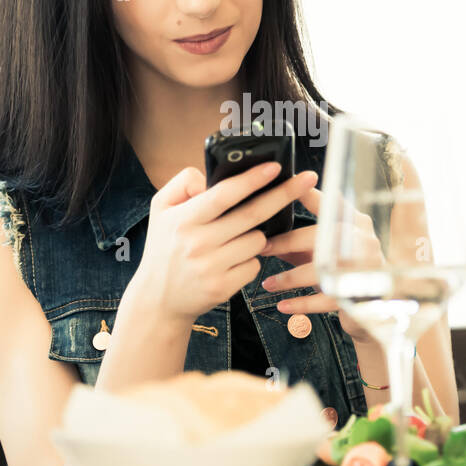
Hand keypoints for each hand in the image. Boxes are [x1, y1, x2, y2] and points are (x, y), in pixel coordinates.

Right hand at [129, 160, 319, 327]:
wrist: (158, 299)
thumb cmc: (164, 247)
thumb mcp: (161, 209)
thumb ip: (183, 183)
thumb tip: (209, 179)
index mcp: (184, 219)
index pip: (224, 194)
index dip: (252, 179)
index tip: (276, 166)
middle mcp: (197, 243)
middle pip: (252, 215)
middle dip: (283, 194)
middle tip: (307, 179)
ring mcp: (211, 268)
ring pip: (257, 240)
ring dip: (255, 235)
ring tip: (234, 239)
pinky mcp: (223, 288)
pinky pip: (254, 265)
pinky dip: (249, 260)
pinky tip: (231, 261)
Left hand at [256, 186, 384, 344]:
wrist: (373, 304)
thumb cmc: (342, 271)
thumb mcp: (323, 250)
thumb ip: (298, 242)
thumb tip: (264, 237)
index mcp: (357, 223)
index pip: (334, 204)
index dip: (312, 195)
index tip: (291, 186)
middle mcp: (364, 241)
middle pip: (324, 236)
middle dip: (289, 242)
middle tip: (264, 247)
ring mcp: (364, 268)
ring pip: (322, 269)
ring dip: (290, 277)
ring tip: (269, 283)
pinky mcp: (358, 295)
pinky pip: (325, 299)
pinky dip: (301, 303)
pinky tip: (283, 304)